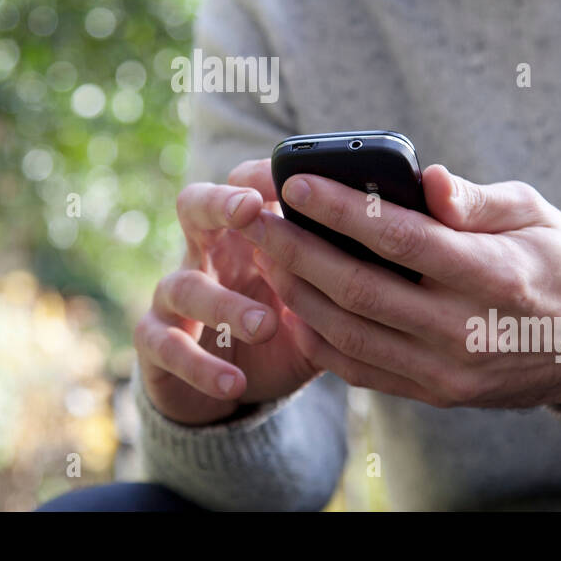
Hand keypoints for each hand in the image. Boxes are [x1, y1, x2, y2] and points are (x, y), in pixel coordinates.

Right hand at [134, 159, 324, 425]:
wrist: (231, 384)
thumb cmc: (282, 326)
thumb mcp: (317, 300)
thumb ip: (345, 274)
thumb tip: (404, 249)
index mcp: (243, 234)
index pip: (242, 184)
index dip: (261, 176)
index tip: (293, 177)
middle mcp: (204, 253)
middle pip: (193, 206)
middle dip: (218, 203)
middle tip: (250, 211)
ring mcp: (173, 296)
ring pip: (184, 285)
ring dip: (224, 304)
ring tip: (265, 325)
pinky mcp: (156, 342)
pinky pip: (166, 347)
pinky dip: (199, 365)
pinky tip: (232, 381)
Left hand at [237, 164, 560, 408]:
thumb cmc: (556, 261)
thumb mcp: (533, 213)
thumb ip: (477, 199)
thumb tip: (428, 178)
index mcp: (493, 276)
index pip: (400, 239)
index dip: (341, 210)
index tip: (294, 184)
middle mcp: (464, 330)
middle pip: (359, 290)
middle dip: (295, 251)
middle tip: (252, 217)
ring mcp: (446, 371)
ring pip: (348, 334)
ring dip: (295, 293)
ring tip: (262, 255)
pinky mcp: (434, 395)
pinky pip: (360, 370)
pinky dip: (317, 338)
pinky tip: (291, 303)